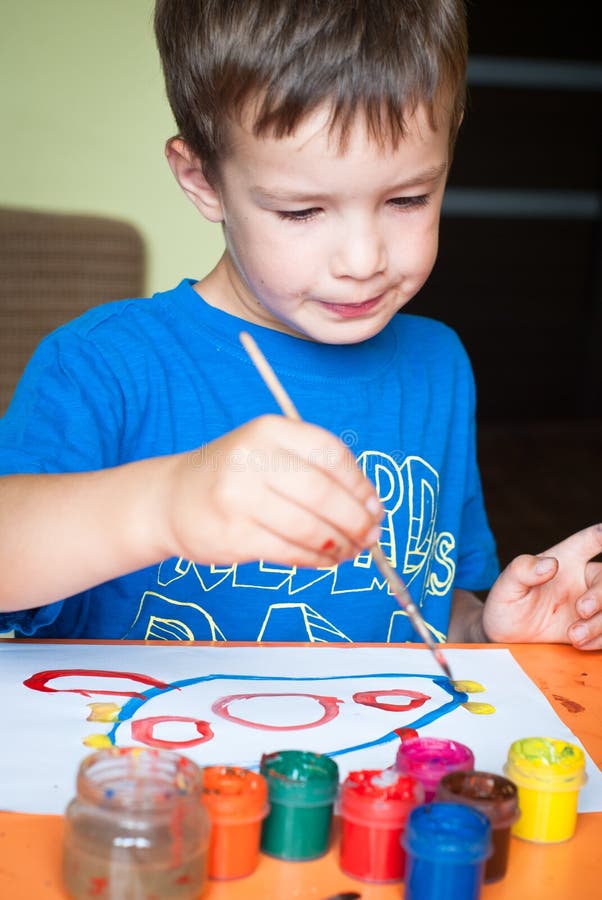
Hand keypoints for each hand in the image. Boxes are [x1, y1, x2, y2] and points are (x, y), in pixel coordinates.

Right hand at [165, 415, 382, 567]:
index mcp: (269, 430)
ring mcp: (238, 497)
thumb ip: (318, 471)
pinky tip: (324, 559)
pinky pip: (289, 552)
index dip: (360, 484)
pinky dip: (315, 559)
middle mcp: (251, 458)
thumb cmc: (236, 476)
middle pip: (323, 493)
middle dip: (356, 521)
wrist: (173, 499)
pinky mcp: (232, 535)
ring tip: (349, 551)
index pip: (331, 453)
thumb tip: (371, 509)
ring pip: (309, 528)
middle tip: (370, 536)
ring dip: (339, 545)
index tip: (374, 506)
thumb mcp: (271, 453)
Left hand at [482, 524, 601, 649]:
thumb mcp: (506, 585)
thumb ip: (523, 570)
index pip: (592, 539)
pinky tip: (579, 642)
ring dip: (601, 623)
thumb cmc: (505, 603)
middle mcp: (582, 578)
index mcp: (565, 558)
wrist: (505, 638)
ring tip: (574, 635)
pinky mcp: (592, 628)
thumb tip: (550, 564)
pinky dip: (600, 638)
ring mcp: (591, 604)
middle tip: (581, 609)